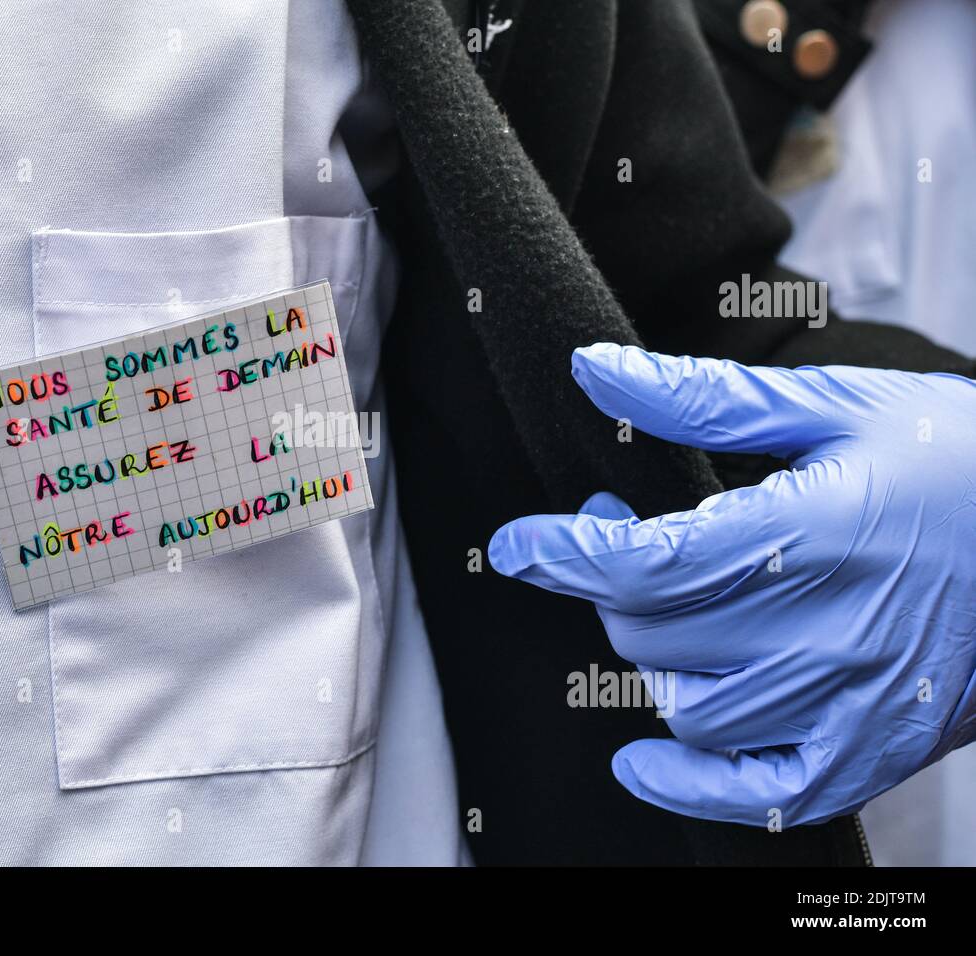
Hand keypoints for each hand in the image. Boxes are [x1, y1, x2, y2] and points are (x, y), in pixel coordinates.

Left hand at [489, 343, 975, 826]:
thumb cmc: (958, 460)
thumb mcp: (833, 407)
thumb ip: (704, 399)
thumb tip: (596, 372)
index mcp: (813, 536)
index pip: (649, 564)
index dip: (563, 555)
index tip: (514, 545)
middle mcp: (828, 633)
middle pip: (651, 635)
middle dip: (612, 584)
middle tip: (622, 538)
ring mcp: (851, 705)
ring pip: (686, 706)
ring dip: (656, 655)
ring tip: (680, 608)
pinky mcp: (869, 752)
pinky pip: (753, 794)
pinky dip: (687, 781)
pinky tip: (642, 757)